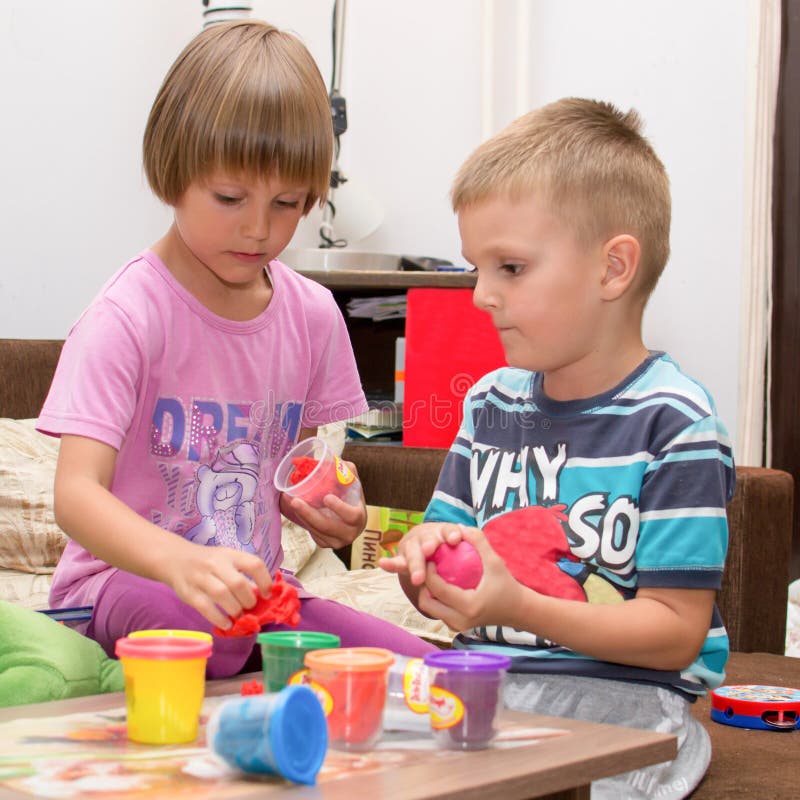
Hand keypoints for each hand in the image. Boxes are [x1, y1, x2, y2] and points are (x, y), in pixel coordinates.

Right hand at [162, 542, 272, 630]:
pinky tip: (226, 624)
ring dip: (235, 610)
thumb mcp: (227, 561)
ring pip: (222, 594)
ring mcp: (201, 577)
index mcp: (230, 555)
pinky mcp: (188, 592)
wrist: (174, 559)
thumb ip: (243, 575)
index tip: (266, 595)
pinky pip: (205, 607)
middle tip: (249, 608)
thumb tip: (261, 596)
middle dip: (248, 600)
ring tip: (238, 616)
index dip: (265, 581)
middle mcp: (216, 564)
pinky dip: (218, 618)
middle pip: (238, 583)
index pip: (254, 564)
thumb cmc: (208, 562)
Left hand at [279, 460, 366, 548]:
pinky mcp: (325, 544)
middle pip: (327, 526)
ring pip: (317, 532)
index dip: (340, 508)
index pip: (352, 516)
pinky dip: (303, 522)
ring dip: (302, 518)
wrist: (350, 520)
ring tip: (289, 502)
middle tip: (295, 501)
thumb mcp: (353, 484)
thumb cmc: (351, 498)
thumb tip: (335, 459)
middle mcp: (349, 534)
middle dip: (309, 514)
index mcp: (359, 518)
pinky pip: (313, 534)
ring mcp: (337, 542)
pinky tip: (296, 511)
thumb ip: (347, 470)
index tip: (326, 497)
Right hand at [379, 521, 465, 585]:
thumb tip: (474, 534)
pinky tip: (383, 564)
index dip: (451, 533)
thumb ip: (473, 540)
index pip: (448, 530)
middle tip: (429, 551)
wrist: (429, 545)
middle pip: (427, 541)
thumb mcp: (461, 542)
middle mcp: (427, 536)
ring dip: (415, 562)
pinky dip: (391, 564)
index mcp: (444, 531)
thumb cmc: (451, 549)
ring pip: (413, 552)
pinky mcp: (404, 558)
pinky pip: (398, 563)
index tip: (455, 539)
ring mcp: (414, 546)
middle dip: (428, 546)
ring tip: (418, 577)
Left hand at [386, 525, 524, 632]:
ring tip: (432, 574)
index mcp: (469, 605)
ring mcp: (458, 627)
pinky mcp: (457, 628)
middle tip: (428, 566)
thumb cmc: (507, 585)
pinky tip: (440, 584)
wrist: (518, 610)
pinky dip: (434, 599)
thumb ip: (479, 542)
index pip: (438, 589)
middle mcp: (461, 620)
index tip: (430, 556)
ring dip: (427, 592)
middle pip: (426, 603)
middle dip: (423, 583)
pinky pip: (437, 612)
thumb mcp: (495, 562)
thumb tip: (460, 526)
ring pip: (429, 609)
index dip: (428, 571)